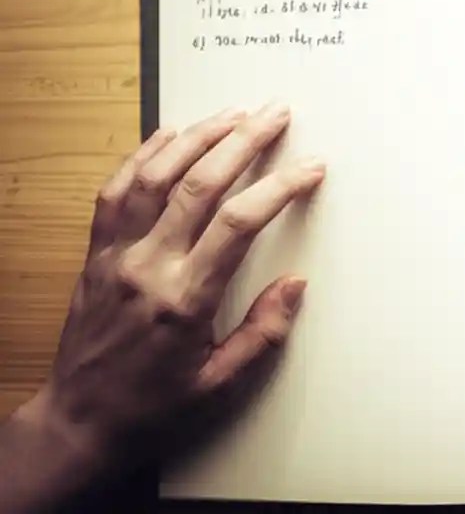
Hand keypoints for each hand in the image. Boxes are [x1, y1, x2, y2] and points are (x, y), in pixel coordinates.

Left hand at [25, 103, 324, 477]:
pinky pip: (115, 191)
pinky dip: (142, 155)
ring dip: (196, 137)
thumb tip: (295, 284)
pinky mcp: (95, 255)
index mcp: (184, 300)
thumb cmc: (152, 411)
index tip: (310, 169)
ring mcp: (116, 256)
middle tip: (275, 115)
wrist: (78, 426)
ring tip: (232, 113)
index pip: (240, 223)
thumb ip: (264, 333)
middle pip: (199, 183)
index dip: (280, 188)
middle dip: (243, 141)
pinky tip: (168, 135)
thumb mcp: (222, 386)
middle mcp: (146, 268)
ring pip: (154, 176)